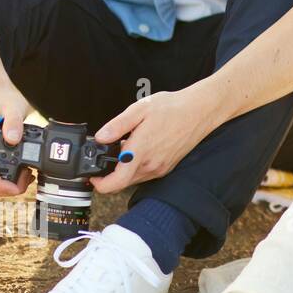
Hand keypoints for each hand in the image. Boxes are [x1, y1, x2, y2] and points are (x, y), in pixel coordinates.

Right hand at [0, 78, 33, 195]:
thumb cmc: (1, 99)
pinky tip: (23, 170)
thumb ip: (14, 122)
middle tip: (28, 180)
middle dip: (7, 188)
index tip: (17, 188)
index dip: (0, 185)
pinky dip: (7, 177)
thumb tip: (13, 139)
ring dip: (8, 184)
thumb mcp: (12, 106)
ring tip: (28, 174)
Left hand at [90, 87, 215, 193]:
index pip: (116, 182)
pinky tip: (142, 148)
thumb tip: (100, 137)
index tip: (93, 176)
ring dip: (125, 169)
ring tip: (128, 147)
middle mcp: (151, 164)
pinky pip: (146, 173)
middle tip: (109, 153)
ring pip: (134, 178)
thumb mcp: (140, 109)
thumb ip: (117, 125)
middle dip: (111, 172)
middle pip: (122, 181)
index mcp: (141, 151)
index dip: (100, 184)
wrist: (200, 111)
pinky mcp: (167, 167)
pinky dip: (138, 166)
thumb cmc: (172, 108)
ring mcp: (160, 168)